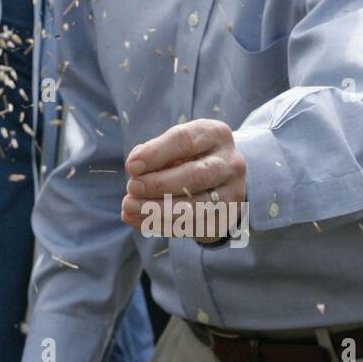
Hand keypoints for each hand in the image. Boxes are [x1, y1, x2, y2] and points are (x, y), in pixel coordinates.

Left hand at [121, 118, 247, 242]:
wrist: (219, 179)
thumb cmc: (187, 156)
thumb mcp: (173, 145)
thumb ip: (153, 152)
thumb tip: (134, 168)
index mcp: (215, 134)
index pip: (185, 141)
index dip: (155, 154)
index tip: (131, 166)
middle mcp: (230, 163)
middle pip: (195, 176)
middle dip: (158, 184)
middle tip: (131, 188)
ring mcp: (233, 192)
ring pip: (196, 206)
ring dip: (157, 210)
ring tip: (129, 208)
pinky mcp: (226, 218)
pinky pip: (193, 226)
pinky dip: (163, 225)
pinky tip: (141, 221)